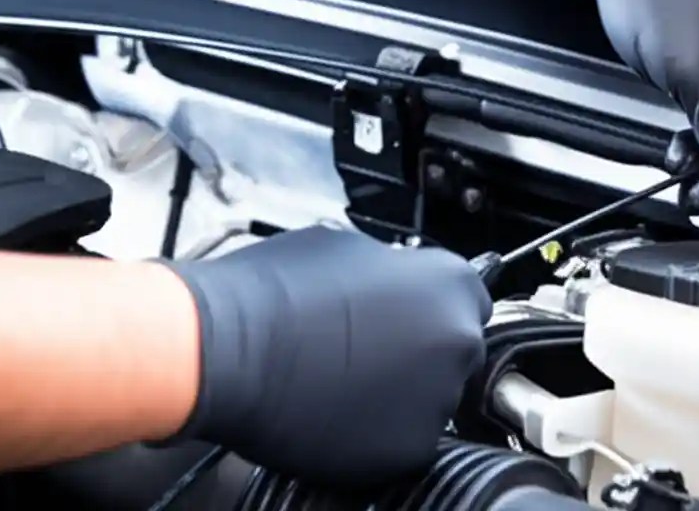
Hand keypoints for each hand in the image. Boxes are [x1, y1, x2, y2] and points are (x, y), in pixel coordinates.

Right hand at [164, 226, 489, 486]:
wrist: (226, 351)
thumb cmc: (273, 293)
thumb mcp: (346, 248)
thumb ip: (392, 269)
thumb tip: (397, 281)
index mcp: (450, 284)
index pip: (472, 298)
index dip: (435, 308)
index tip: (411, 318)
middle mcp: (457, 341)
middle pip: (456, 351)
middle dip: (421, 352)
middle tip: (368, 351)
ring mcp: (437, 400)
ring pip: (432, 399)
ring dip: (401, 393)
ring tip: (344, 379)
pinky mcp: (409, 451)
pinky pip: (404, 440)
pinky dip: (378, 432)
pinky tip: (337, 410)